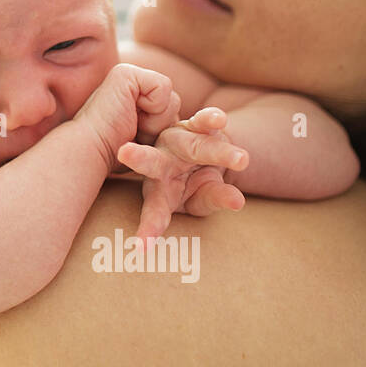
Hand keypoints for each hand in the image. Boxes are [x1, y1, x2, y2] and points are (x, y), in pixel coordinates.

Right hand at [76, 63, 181, 170]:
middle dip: (160, 128)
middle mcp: (132, 81)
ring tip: (130, 127)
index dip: (159, 131)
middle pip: (174, 104)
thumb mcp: (146, 139)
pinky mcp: (126, 73)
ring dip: (157, 123)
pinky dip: (153, 109)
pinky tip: (130, 116)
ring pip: (172, 99)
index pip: (170, 109)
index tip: (134, 138)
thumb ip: (161, 125)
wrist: (89, 152)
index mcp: (135, 94)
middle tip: (133, 133)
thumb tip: (188, 128)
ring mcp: (128, 74)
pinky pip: (163, 87)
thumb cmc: (113, 154)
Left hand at [115, 107, 248, 240]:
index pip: (154, 210)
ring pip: (192, 145)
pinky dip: (212, 119)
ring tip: (240, 160)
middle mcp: (163, 161)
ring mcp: (179, 141)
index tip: (142, 247)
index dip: (151, 227)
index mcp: (158, 189)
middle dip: (139, 158)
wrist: (203, 156)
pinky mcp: (196, 125)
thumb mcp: (203, 199)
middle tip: (125, 153)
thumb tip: (237, 201)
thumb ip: (216, 199)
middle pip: (152, 163)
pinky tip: (220, 119)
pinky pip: (204, 122)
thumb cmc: (196, 186)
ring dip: (214, 152)